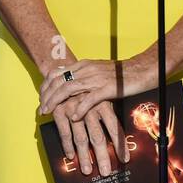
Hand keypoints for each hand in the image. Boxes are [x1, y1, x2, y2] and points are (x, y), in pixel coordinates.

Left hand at [38, 53, 155, 121]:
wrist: (141, 70)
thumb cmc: (120, 73)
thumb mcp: (98, 70)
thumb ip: (84, 75)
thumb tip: (70, 83)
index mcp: (84, 65)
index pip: (57, 73)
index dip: (46, 86)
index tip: (41, 97)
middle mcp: (87, 69)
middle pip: (59, 81)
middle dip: (47, 96)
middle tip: (41, 109)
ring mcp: (96, 78)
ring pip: (69, 89)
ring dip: (56, 102)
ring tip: (49, 113)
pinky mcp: (107, 88)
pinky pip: (89, 99)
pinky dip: (79, 108)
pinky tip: (73, 117)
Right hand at [49, 97, 128, 176]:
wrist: (65, 74)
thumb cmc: (88, 90)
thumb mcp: (101, 96)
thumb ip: (108, 113)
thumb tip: (121, 137)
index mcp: (103, 103)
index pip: (114, 127)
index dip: (120, 144)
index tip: (124, 159)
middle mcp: (89, 107)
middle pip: (97, 136)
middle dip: (102, 156)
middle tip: (105, 171)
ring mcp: (74, 109)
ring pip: (81, 138)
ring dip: (84, 156)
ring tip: (87, 170)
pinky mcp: (59, 111)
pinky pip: (64, 133)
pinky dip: (67, 146)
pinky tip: (71, 156)